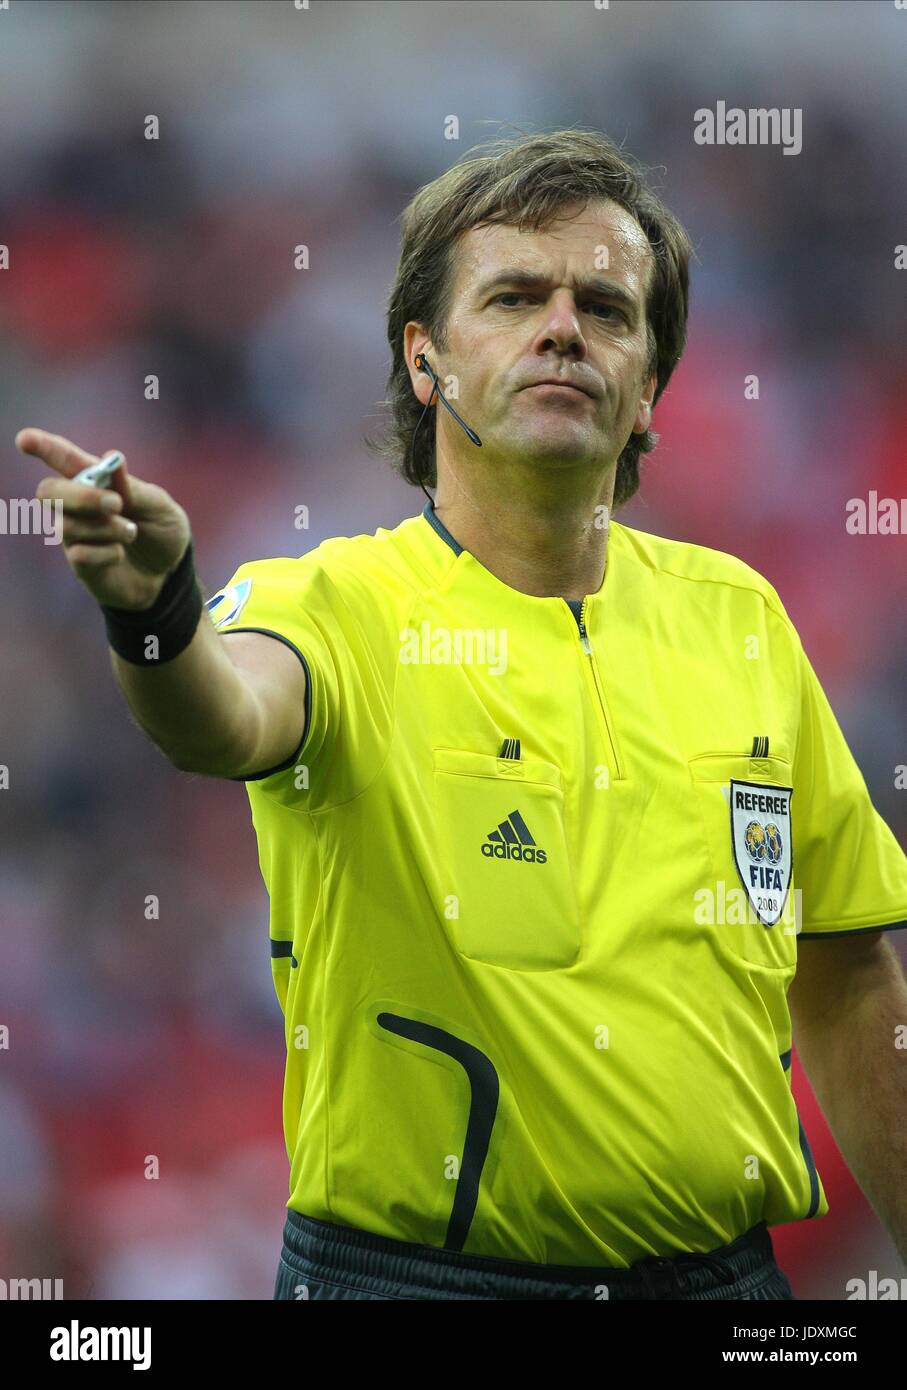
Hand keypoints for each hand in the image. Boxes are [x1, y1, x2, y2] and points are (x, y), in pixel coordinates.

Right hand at [16, 429, 191, 609]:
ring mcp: (75, 535)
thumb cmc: (161, 530)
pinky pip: (80, 554)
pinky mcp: (80, 563)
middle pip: (49, 492)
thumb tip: (112, 459)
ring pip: (67, 526)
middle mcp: (77, 505)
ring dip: (106, 528)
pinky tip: (119, 554)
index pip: (63, 459)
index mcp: (96, 481)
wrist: (171, 573)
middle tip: (117, 504)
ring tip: (131, 532)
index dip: (42, 447)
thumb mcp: (160, 506)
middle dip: (81, 496)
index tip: (24, 439)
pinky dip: (107, 553)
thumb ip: (134, 487)